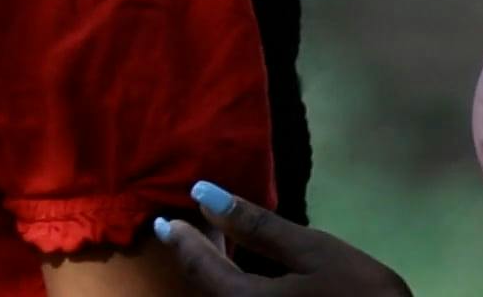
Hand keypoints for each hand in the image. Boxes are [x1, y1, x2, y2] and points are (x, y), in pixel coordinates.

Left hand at [155, 181, 411, 295]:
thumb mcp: (315, 252)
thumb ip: (257, 225)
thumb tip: (204, 195)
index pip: (196, 265)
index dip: (180, 238)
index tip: (167, 220)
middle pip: (206, 286)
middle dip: (198, 257)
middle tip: (192, 229)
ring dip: (219, 275)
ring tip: (220, 247)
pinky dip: (239, 288)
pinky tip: (252, 277)